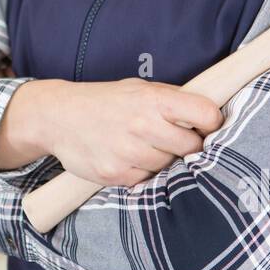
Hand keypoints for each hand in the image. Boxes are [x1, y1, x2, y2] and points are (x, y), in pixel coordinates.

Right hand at [19, 77, 223, 187]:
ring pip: (170, 166)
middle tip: (170, 139)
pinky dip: (142, 172)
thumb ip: (172, 101)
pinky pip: (146, 180)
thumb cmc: (105, 101)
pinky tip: (127, 157)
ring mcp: (128, 151)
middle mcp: (143, 124)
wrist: (58, 117)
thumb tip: (210, 120)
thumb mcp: (139, 89)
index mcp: (154, 99)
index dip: (211, 123)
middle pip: (192, 147)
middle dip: (187, 145)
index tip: (205, 127)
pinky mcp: (115, 174)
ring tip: (142, 145)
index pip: (206, 115)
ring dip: (163, 160)